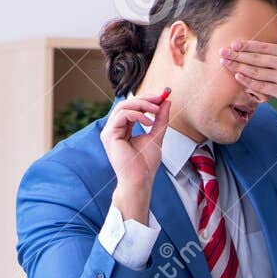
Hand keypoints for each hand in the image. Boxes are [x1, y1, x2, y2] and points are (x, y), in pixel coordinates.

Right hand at [101, 88, 170, 221]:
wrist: (139, 180)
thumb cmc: (145, 164)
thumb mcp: (156, 136)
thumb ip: (160, 119)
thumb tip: (167, 102)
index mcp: (122, 128)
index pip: (132, 107)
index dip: (147, 100)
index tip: (162, 97)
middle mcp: (114, 128)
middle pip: (126, 103)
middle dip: (145, 99)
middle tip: (160, 98)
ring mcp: (109, 131)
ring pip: (123, 106)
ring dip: (143, 105)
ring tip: (157, 110)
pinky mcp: (109, 135)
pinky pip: (123, 115)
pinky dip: (138, 115)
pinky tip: (149, 123)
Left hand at [218, 42, 276, 126]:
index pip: (264, 47)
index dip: (247, 46)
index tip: (234, 44)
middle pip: (257, 58)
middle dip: (237, 55)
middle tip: (222, 53)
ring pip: (257, 72)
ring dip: (239, 67)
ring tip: (226, 65)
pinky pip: (263, 86)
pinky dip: (250, 82)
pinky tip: (239, 77)